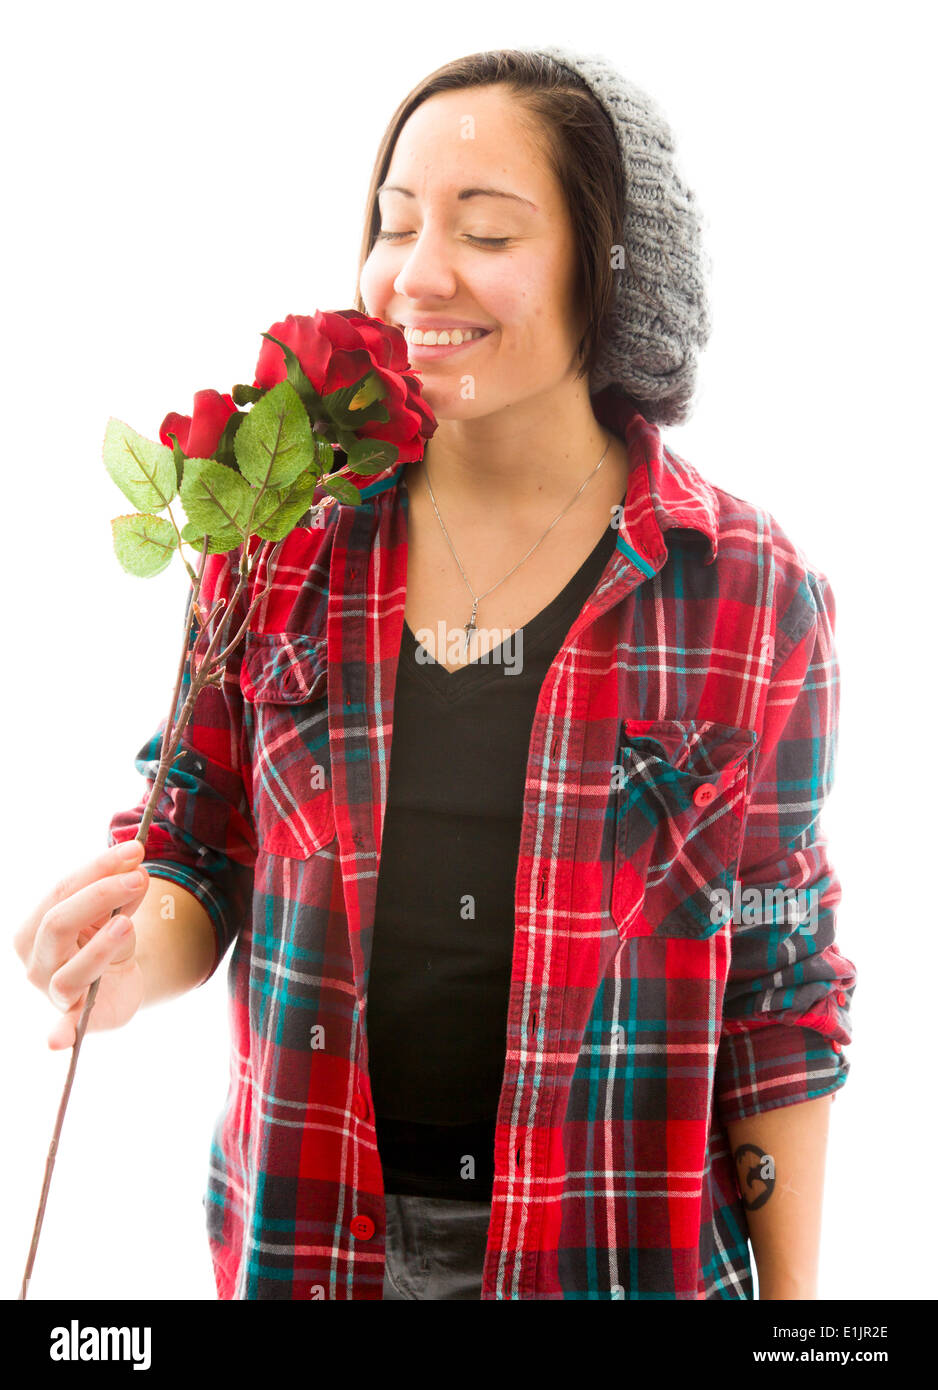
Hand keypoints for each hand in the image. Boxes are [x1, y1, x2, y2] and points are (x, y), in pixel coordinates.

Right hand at [13, 840, 150, 1048]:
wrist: (116, 981)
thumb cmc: (105, 938)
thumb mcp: (117, 910)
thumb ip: (124, 890)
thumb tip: (136, 865)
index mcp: (36, 925)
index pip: (62, 889)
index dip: (98, 867)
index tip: (135, 849)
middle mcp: (36, 960)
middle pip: (59, 922)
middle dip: (100, 895)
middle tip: (139, 877)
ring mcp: (54, 993)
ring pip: (68, 971)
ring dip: (98, 947)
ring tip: (126, 925)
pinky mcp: (78, 1019)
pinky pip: (65, 1029)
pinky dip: (60, 1034)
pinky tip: (57, 1041)